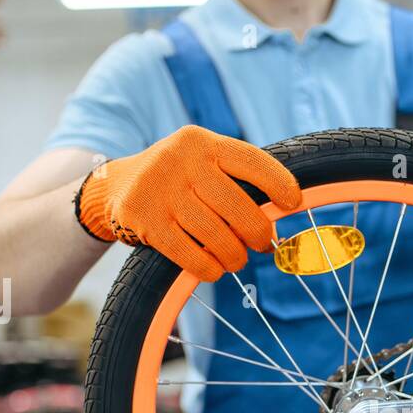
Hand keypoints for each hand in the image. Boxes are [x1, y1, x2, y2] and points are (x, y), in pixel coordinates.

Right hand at [75, 125, 301, 281]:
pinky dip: (208, 268)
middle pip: (238, 207)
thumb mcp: (202, 164)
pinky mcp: (143, 218)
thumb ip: (235, 181)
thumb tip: (280, 219)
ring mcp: (159, 189)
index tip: (294, 203)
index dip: (278, 183)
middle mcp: (180, 159)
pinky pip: (189, 254)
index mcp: (202, 142)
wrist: (117, 187)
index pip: (251, 161)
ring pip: (216, 235)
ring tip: (236, 259)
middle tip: (263, 244)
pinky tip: (214, 269)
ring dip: (234, 256)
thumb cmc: (178, 181)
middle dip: (258, 233)